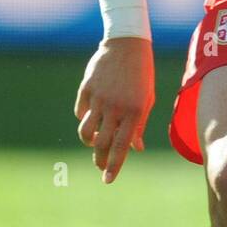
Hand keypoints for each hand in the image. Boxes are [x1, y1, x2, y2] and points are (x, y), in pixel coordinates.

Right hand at [74, 38, 154, 183]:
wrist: (127, 45)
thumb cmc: (142, 75)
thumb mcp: (146, 100)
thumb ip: (139, 125)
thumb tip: (136, 149)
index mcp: (133, 111)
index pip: (121, 146)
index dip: (114, 166)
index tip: (108, 180)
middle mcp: (115, 107)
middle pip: (101, 143)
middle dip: (99, 159)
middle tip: (100, 166)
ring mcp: (99, 97)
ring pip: (85, 131)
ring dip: (89, 141)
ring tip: (95, 143)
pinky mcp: (86, 88)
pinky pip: (80, 111)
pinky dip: (84, 118)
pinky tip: (91, 118)